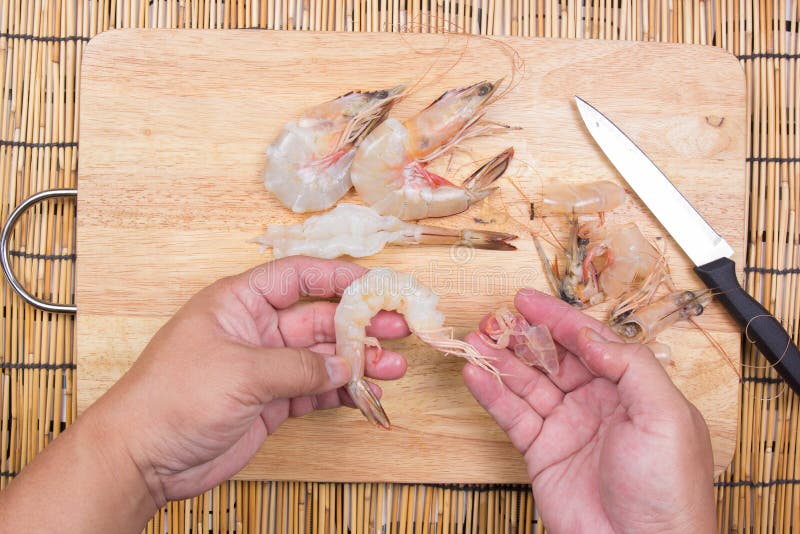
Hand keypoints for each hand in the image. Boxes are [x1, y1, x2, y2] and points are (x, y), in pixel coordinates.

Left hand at [90, 257, 408, 505]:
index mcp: (239, 303)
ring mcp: (265, 367)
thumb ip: (298, 367)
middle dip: (360, 324)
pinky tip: (368, 395)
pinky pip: (315, 389)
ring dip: (359, 361)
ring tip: (394, 368)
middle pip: (319, 318)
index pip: (296, 276)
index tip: (376, 283)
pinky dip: (342, 392)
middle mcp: (256, 330)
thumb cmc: (174, 398)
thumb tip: (345, 365)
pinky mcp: (270, 402)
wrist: (143, 458)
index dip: (337, 276)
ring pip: (323, 357)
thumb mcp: (240, 372)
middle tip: (398, 329)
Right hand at [464, 289, 715, 532]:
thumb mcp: (665, 416)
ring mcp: (567, 428)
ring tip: (474, 341)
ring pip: (527, 383)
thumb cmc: (668, 490)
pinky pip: (513, 416)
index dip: (557, 319)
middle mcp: (597, 404)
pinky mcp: (542, 453)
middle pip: (552, 358)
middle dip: (522, 336)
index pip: (589, 342)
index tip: (527, 301)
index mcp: (631, 390)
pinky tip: (475, 375)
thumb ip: (630, 366)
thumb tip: (590, 335)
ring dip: (500, 360)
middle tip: (493, 319)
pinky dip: (492, 395)